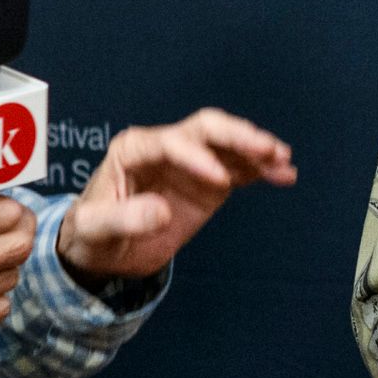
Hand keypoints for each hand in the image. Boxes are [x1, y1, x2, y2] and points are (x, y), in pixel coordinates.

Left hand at [58, 108, 295, 279]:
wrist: (104, 249)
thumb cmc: (92, 234)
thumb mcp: (94, 230)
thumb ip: (123, 219)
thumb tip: (161, 211)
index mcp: (133, 150)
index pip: (169, 143)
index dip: (196, 157)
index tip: (220, 181)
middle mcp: (166, 147)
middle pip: (206, 128)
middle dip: (237, 136)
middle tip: (265, 150)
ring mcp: (192, 162)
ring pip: (229, 144)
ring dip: (257, 149)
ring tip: (283, 161)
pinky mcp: (210, 180)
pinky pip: (241, 169)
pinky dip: (263, 170)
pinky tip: (285, 175)